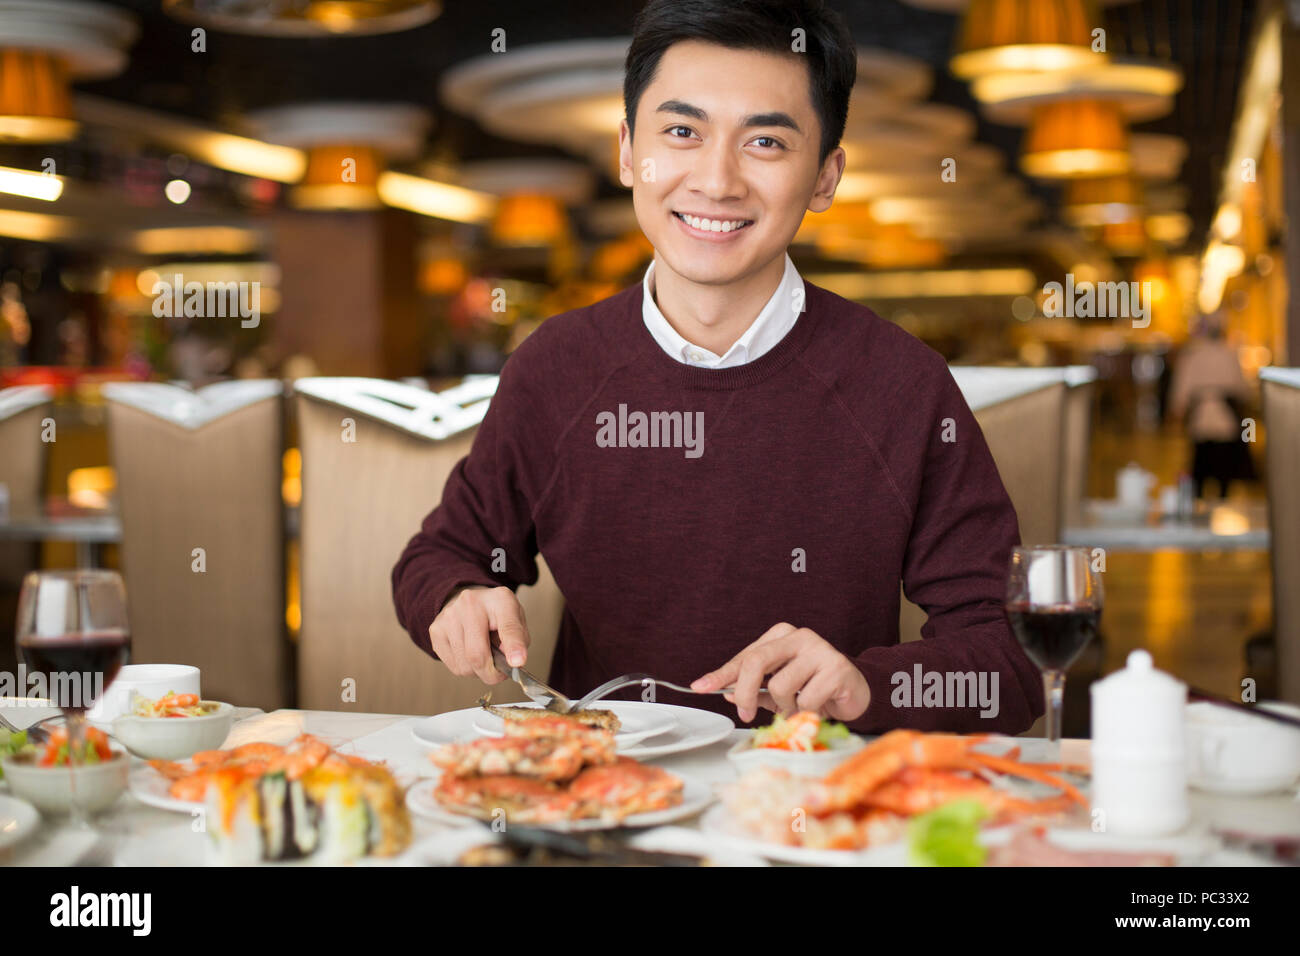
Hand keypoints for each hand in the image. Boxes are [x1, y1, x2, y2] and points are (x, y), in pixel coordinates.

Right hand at [428, 585, 529, 684]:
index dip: (514, 646)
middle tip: (499, 674)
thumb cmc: (496, 614)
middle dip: (491, 674)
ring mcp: (449, 616)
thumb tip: (510, 662)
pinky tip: (469, 653)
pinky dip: (465, 668)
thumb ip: (518, 640)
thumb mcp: (516, 620)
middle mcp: (470, 603)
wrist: (471, 601)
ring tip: (483, 655)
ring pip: (464, 666)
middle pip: (477, 655)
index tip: (517, 662)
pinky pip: (453, 666)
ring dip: (477, 671)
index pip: (508, 626)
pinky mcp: (435, 630)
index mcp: (500, 599)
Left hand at [690, 623, 869, 722]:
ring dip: (786, 706)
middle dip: (744, 692)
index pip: (745, 656)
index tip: (699, 687)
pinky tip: (820, 705)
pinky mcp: (837, 668)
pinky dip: (807, 710)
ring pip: (780, 686)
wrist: (855, 693)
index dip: (721, 674)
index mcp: (781, 636)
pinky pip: (806, 700)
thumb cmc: (813, 689)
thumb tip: (726, 693)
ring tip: (800, 705)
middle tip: (743, 713)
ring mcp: (819, 649)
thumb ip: (754, 690)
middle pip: (756, 662)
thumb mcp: (779, 691)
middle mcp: (799, 637)